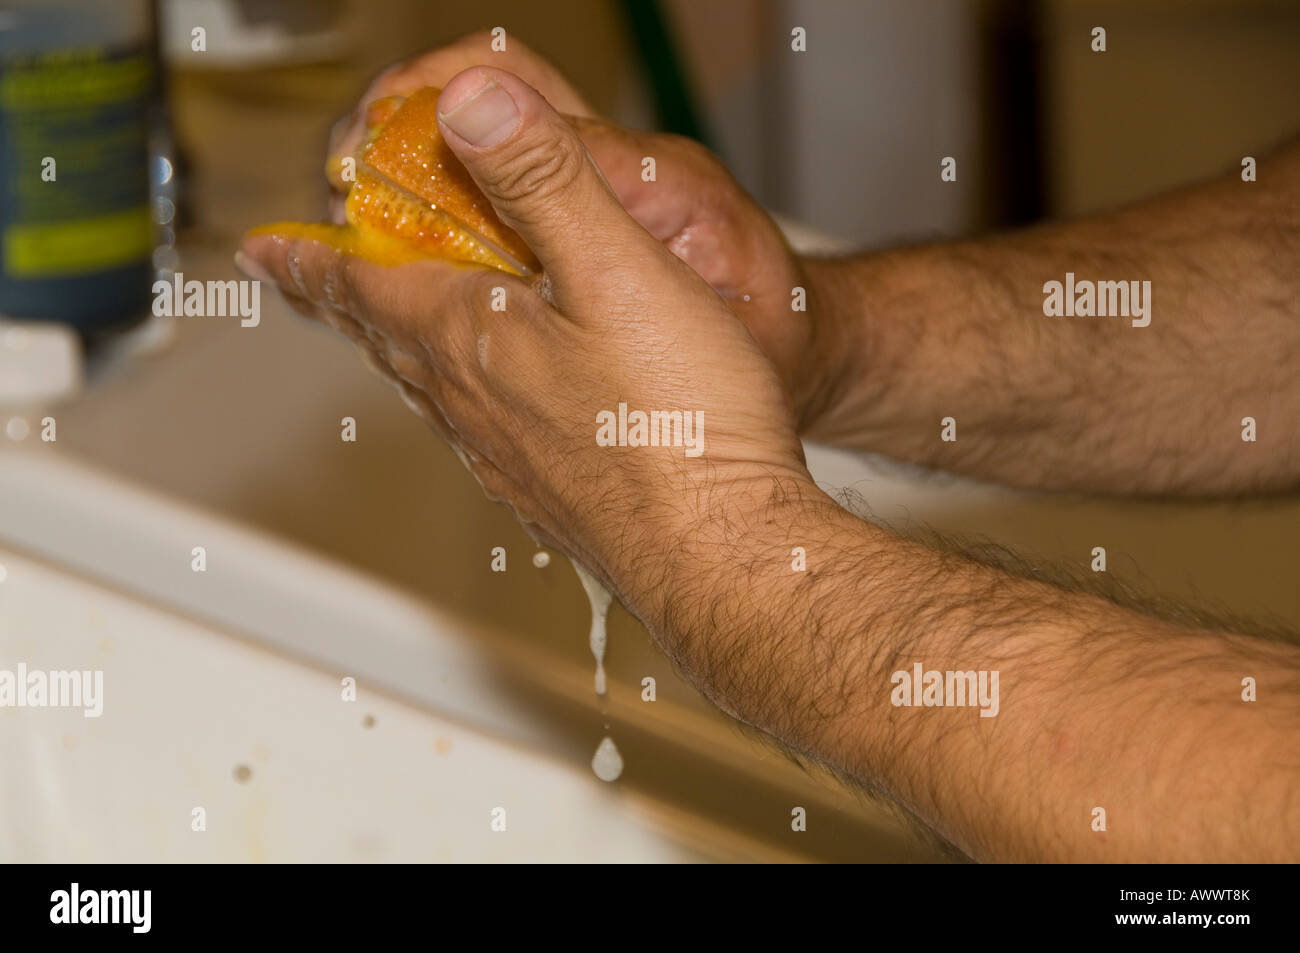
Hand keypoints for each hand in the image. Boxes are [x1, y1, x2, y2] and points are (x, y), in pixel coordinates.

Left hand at [239, 67, 810, 614]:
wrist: (723, 556)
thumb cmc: (681, 429)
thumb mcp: (617, 270)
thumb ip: (544, 181)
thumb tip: (470, 103)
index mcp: (471, 343)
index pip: (362, 286)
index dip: (310, 257)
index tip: (265, 249)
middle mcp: (474, 407)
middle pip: (387, 338)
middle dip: (347, 297)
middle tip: (316, 279)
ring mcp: (510, 458)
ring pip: (432, 387)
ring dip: (402, 345)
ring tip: (394, 325)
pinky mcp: (554, 494)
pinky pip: (483, 428)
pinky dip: (464, 391)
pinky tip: (501, 397)